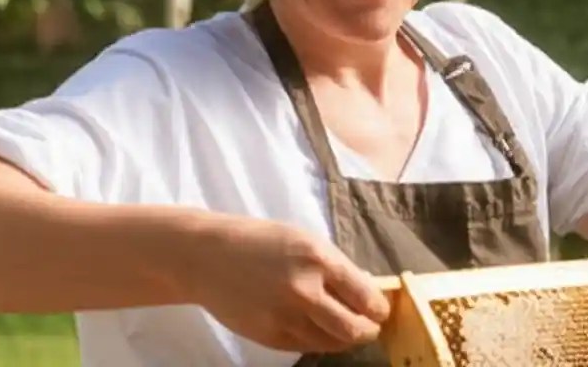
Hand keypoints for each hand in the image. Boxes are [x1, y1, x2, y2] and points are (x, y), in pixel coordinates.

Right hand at [181, 214, 390, 352]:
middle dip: (368, 331)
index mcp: (319, 259)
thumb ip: (335, 267)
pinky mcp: (269, 336)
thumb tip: (365, 291)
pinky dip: (319, 341)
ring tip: (346, 329)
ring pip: (332, 342)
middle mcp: (305, 290)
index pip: (366, 297)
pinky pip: (306, 346)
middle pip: (354, 328)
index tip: (380, 311)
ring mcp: (285, 317)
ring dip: (345, 339)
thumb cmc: (260, 241)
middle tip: (370, 327)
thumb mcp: (305, 241)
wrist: (207, 257)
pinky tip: (318, 330)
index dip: (379, 309)